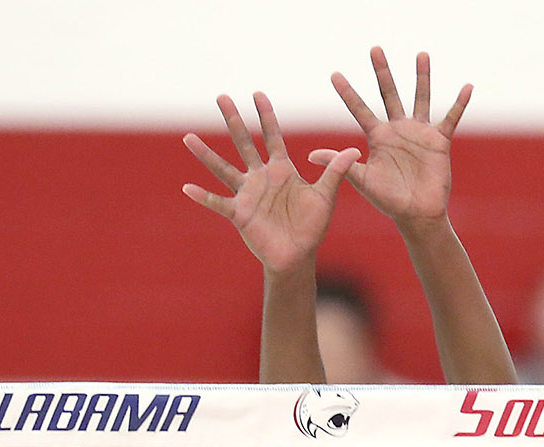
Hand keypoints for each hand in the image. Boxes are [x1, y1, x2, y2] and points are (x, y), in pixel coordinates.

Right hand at [183, 94, 359, 272]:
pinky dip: (203, 197)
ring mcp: (247, 194)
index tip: (257, 94)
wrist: (299, 254)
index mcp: (282, 170)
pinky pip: (218, 202)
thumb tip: (354, 150)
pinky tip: (188, 188)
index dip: (266, 116)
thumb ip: (336, 171)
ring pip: (223, 169)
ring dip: (206, 154)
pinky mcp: (239, 213)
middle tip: (222, 97)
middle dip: (234, 121)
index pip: (272, 137)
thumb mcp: (325, 196)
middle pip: (244, 143)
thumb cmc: (312, 226)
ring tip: (188, 137)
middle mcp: (261, 177)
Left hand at [315, 49, 472, 228]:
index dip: (347, 92)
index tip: (333, 74)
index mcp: (377, 137)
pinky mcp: (439, 142)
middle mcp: (397, 129)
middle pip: (389, 94)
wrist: (417, 214)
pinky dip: (459, 104)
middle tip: (374, 49)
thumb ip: (340, 164)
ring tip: (421, 54)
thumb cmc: (388, 200)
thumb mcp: (362, 180)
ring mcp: (419, 133)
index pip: (359, 109)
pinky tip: (467, 87)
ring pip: (420, 98)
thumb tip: (311, 155)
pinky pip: (451, 118)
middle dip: (382, 72)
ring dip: (421, 77)